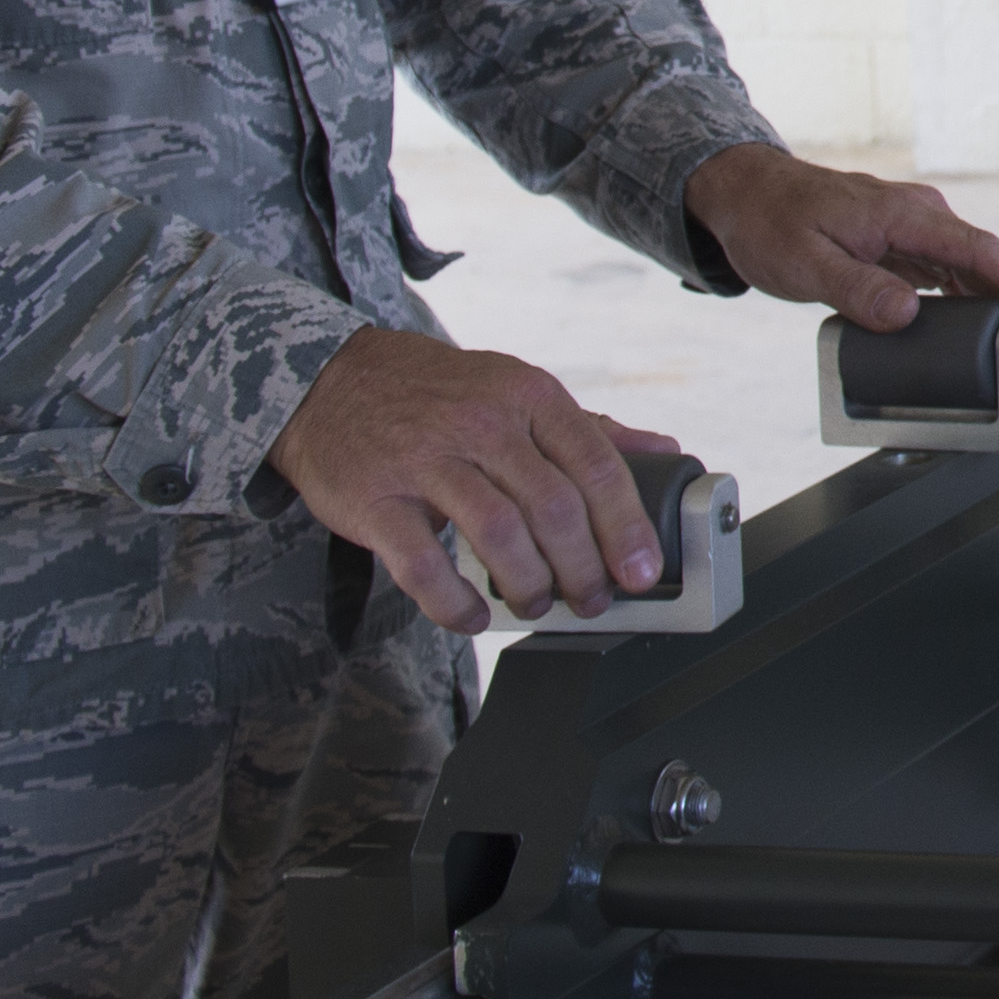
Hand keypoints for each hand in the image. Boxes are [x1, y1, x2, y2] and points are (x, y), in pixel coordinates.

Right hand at [268, 327, 679, 633]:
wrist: (332, 382)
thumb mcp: (516, 393)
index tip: (643, 573)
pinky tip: (472, 616)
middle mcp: (481, 422)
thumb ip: (589, 430)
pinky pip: (424, 566)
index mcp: (528, 395)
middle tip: (591, 600)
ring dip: (528, 585)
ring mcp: (425, 460)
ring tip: (537, 604)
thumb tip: (666, 450)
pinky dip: (455, 603)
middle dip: (583, 569)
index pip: (597, 464)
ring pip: (498, 535)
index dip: (627, 527)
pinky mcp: (375, 500)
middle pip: (554, 508)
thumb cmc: (440, 397)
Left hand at [687, 144, 998, 357]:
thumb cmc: (771, 221)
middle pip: (990, 266)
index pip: (978, 250)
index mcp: (904, 214)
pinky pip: (951, 277)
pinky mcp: (904, 247)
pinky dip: (976, 305)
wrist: (745, 193)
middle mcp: (920, 217)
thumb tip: (906, 314)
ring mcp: (914, 231)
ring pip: (975, 274)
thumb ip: (857, 288)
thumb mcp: (805, 261)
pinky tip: (987, 334)